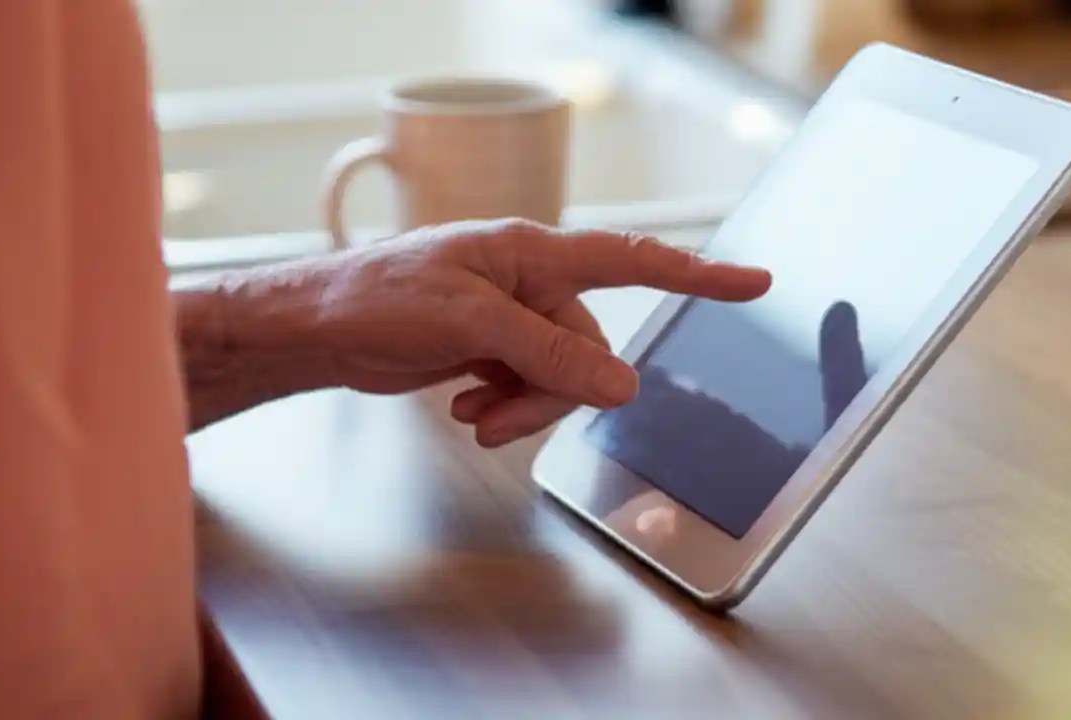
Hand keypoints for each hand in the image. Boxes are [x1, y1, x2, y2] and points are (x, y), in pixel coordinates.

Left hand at [229, 219, 769, 445]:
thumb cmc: (377, 298)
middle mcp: (529, 282)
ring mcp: (511, 318)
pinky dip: (505, 405)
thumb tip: (622, 385)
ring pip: (559, 376)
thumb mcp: (468, 321)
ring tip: (473, 413)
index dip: (697, 274)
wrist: (318, 329)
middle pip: (588, 349)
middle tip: (497, 413)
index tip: (752, 283)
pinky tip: (466, 408)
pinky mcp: (491, 348)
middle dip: (551, 391)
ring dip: (523, 405)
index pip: (631, 260)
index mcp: (532, 253)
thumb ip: (548, 352)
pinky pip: (528, 385)